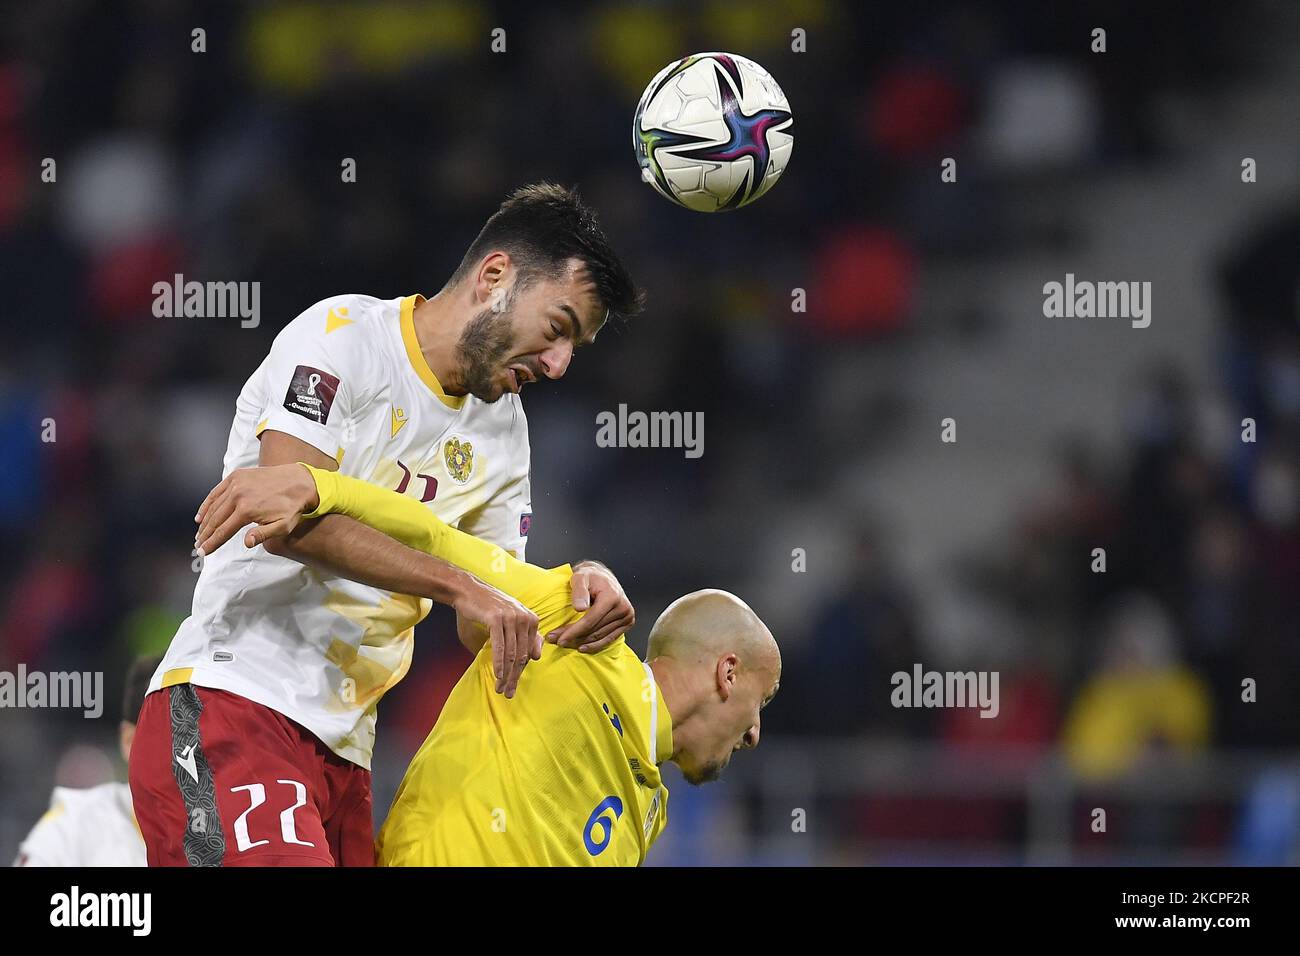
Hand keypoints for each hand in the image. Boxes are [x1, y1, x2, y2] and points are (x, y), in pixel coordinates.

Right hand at [195, 463, 319, 554]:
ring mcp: (236, 483)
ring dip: (204, 521)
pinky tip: (201, 514)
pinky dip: (207, 503)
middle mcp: (238, 495)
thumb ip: (263, 535)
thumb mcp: (283, 526)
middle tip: (198, 545)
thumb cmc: (292, 506)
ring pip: (213, 506)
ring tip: (199, 533)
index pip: (223, 531)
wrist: (300, 481)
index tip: (202, 552)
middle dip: (205, 534)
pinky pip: (216, 491)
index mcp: (247, 510)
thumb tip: (246, 542)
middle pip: (215, 519)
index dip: (212, 543)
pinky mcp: (237, 476)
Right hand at [451, 574, 540, 697]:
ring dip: (506, 674)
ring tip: (501, 689)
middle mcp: (525, 618)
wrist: (467, 590)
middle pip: (521, 655)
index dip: (521, 671)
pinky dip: (499, 664)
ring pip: (511, 654)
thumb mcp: (508, 622)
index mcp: (531, 619)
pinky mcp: (497, 619)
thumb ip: (522, 639)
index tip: (514, 686)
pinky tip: (497, 676)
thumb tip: (535, 658)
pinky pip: (500, 647)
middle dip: (515, 677)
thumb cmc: (486, 608)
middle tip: (508, 693)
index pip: (528, 652)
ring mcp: (512, 618)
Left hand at [546, 561, 634, 652]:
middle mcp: (623, 608)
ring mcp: (627, 617)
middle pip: (594, 630)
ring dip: (581, 643)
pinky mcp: (627, 623)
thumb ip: (579, 591)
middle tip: (555, 641)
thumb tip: (579, 608)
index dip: (573, 631)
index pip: (590, 621)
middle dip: (573, 638)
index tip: (559, 638)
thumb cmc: (590, 577)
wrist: (604, 577)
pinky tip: (582, 647)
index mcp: (612, 597)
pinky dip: (595, 645)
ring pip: (600, 637)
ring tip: (565, 644)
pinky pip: (609, 639)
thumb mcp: (580, 577)